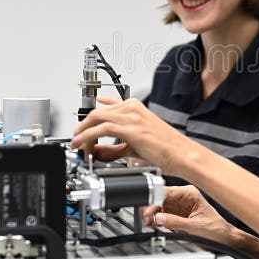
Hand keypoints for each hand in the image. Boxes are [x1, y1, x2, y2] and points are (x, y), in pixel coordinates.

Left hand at [71, 97, 206, 175]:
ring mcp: (132, 116)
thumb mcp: (134, 146)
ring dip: (82, 132)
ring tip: (77, 145)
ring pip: (96, 118)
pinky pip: (102, 129)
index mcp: (136, 107)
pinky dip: (88, 137)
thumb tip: (96, 151)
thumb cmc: (166, 150)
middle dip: (82, 127)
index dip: (90, 115)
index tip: (81, 122)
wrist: (182, 154)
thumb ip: (114, 148)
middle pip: (96, 112)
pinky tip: (84, 145)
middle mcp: (133, 108)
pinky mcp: (131, 128)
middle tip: (76, 140)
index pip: (106, 104)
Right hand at [142, 185, 233, 244]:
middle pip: (160, 197)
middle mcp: (183, 197)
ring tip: (150, 222)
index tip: (148, 210)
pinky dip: (156, 218)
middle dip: (152, 207)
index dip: (155, 200)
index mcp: (190, 194)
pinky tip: (154, 223)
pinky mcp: (176, 213)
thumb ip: (175, 222)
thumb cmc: (214, 228)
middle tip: (147, 218)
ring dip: (152, 213)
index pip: (167, 192)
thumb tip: (159, 218)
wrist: (221, 237)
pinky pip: (161, 213)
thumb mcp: (194, 226)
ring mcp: (178, 205)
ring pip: (159, 205)